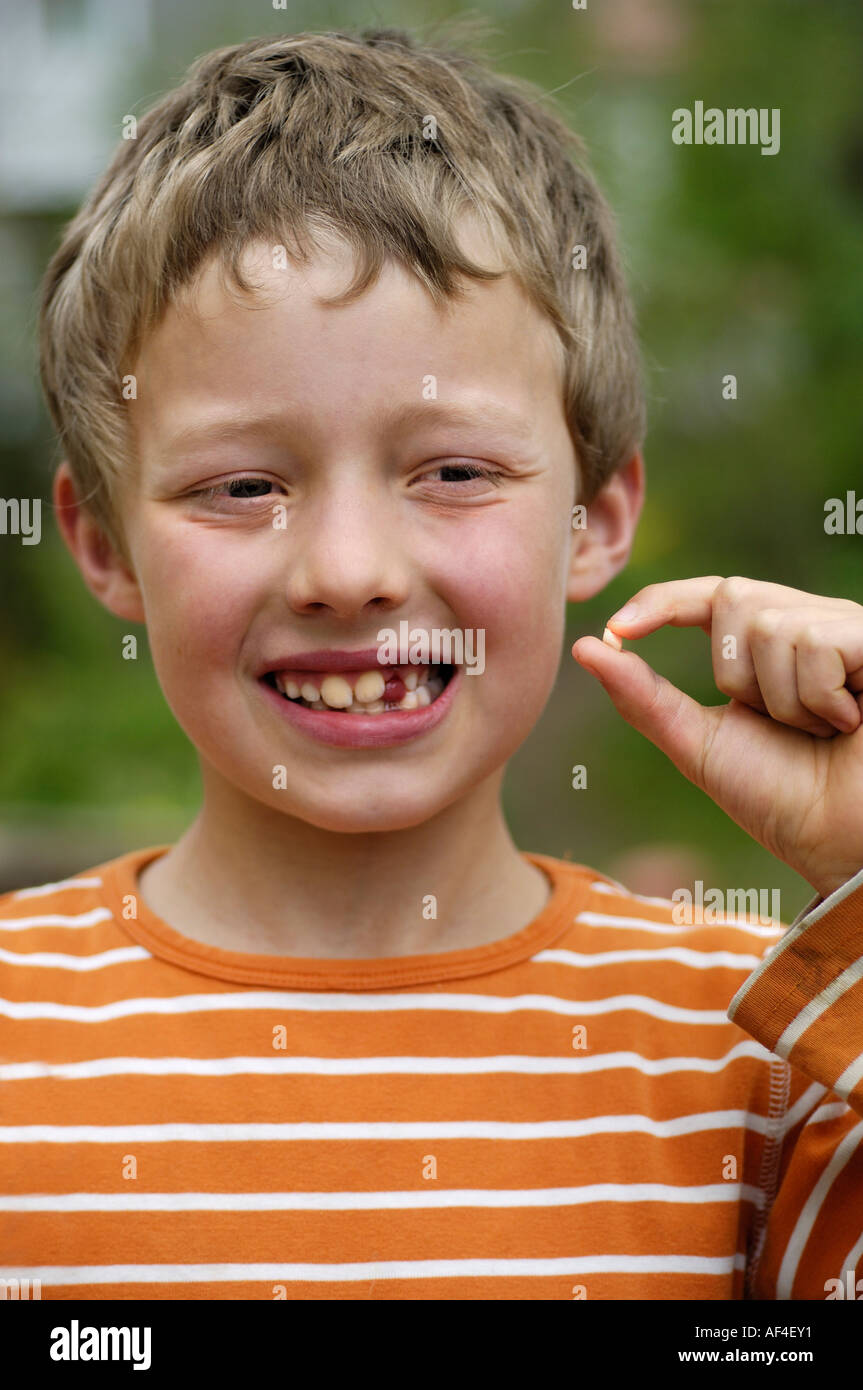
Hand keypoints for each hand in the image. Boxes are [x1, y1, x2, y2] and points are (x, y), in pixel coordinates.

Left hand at [571, 576, 862, 899]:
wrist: (841, 848)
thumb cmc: (781, 801)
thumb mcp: (697, 744)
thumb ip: (644, 696)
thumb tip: (584, 648)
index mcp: (771, 644)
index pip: (711, 594)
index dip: (664, 601)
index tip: (619, 630)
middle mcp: (812, 624)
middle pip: (736, 596)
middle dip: (735, 674)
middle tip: (775, 724)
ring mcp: (850, 630)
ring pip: (773, 624)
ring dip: (781, 699)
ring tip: (820, 732)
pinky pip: (816, 641)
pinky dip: (818, 697)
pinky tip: (850, 724)